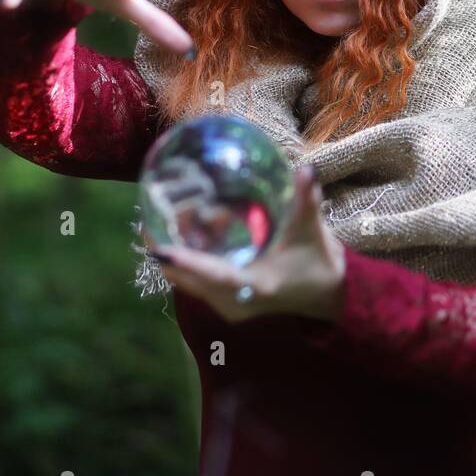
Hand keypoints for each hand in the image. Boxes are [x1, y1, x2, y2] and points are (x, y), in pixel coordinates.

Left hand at [143, 165, 346, 323]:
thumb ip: (307, 200)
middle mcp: (236, 301)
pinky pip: (194, 282)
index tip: (160, 250)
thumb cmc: (317, 262)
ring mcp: (228, 306)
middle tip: (150, 217)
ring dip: (173, 256)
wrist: (326, 294)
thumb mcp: (312, 230)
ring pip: (187, 282)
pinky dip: (185, 261)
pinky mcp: (226, 303)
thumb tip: (305, 170)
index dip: (187, 264)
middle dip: (166, 252)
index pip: (215, 276)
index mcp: (257, 285)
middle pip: (188, 280)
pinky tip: (183, 233)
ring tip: (161, 220)